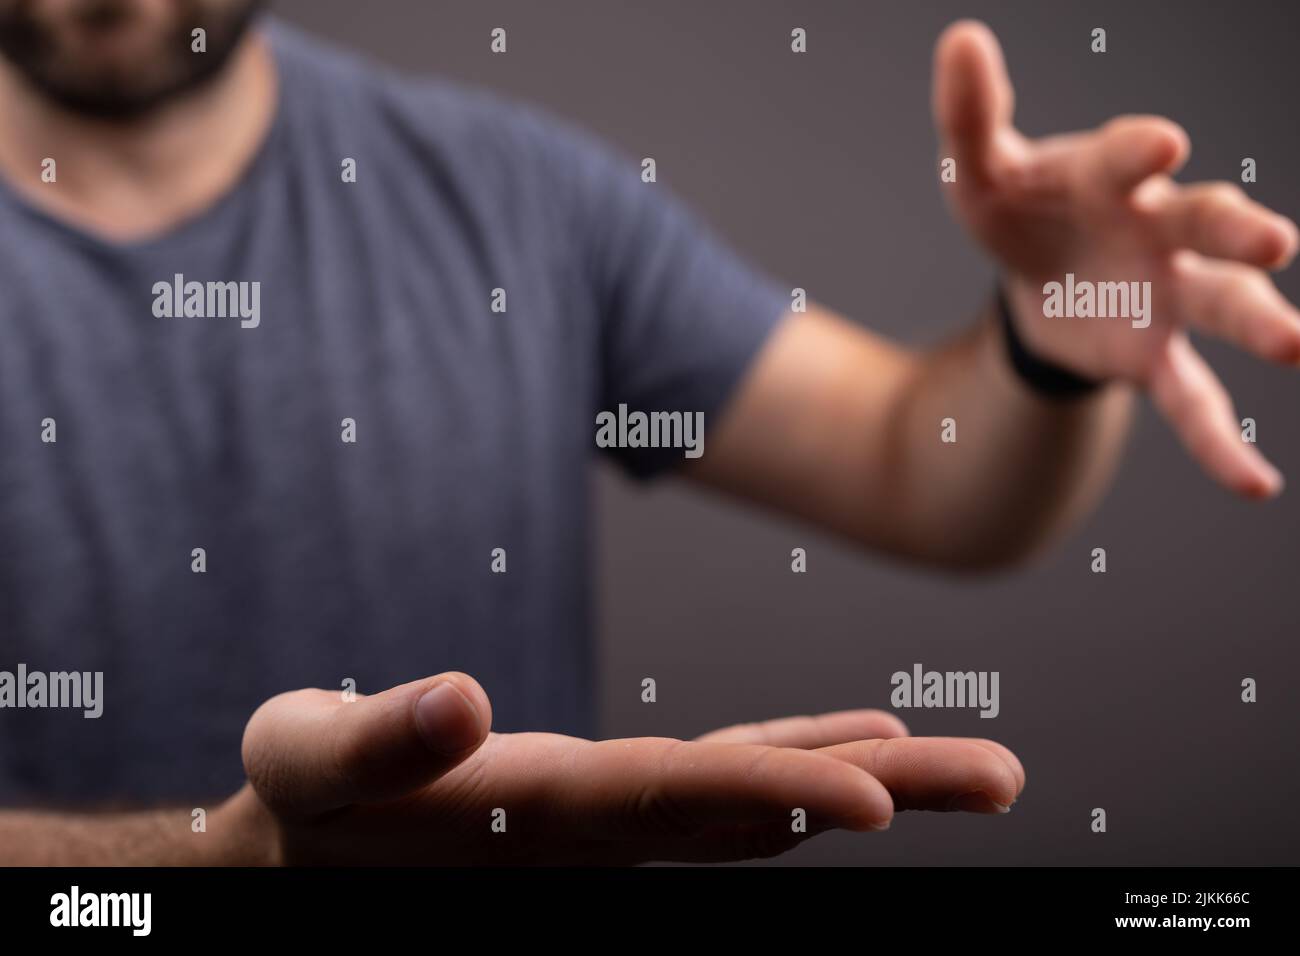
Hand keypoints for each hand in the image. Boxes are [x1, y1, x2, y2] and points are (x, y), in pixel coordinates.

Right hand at [220, 672, 1024, 864]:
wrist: (309, 851)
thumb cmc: (303, 804)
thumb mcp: (309, 761)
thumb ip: (380, 738)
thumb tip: (458, 700)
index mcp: (537, 815)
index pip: (675, 802)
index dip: (776, 798)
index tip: (881, 805)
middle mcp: (603, 827)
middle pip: (759, 806)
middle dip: (882, 793)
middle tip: (1003, 776)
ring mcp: (617, 818)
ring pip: (761, 796)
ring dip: (867, 779)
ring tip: (970, 764)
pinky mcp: (612, 799)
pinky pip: (726, 779)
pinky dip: (800, 762)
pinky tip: (858, 753)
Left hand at [934, 20, 1299, 497]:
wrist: (1038, 280)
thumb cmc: (1020, 210)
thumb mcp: (980, 172)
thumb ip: (970, 116)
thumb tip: (958, 37)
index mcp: (1110, 175)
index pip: (1124, 159)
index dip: (1136, 152)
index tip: (1159, 144)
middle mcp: (1159, 228)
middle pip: (1205, 222)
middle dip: (1234, 228)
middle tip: (1273, 239)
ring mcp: (1169, 295)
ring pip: (1223, 303)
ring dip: (1259, 319)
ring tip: (1295, 344)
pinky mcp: (1157, 357)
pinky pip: (1195, 400)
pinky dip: (1221, 441)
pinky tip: (1255, 484)